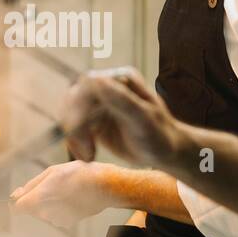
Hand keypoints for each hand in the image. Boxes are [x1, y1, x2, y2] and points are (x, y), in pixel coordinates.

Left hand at [11, 161, 114, 228]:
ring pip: (44, 212)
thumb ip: (31, 186)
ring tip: (65, 190)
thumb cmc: (77, 175)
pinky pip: (57, 216)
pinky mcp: (67, 223)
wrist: (102, 186)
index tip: (23, 195)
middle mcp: (46, 213)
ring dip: (50, 203)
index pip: (17, 208)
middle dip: (37, 199)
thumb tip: (16, 196)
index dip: (18, 201)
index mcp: (38, 199)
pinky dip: (60, 208)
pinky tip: (72, 198)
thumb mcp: (51, 172)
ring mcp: (57, 220)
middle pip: (32, 209)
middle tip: (53, 185)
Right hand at [61, 68, 185, 168]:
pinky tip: (88, 157)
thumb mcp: (144, 118)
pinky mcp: (95, 120)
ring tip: (88, 157)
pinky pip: (75, 128)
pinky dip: (76, 143)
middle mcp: (108, 87)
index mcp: (121, 80)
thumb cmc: (160, 135)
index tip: (78, 130)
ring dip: (74, 137)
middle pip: (74, 98)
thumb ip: (122, 100)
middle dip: (75, 125)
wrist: (166, 152)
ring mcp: (100, 103)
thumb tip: (96, 80)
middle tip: (85, 150)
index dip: (78, 106)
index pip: (88, 85)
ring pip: (71, 113)